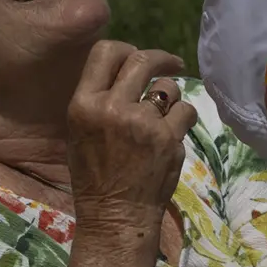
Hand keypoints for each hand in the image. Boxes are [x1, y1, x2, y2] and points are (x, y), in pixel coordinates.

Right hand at [65, 41, 192, 239]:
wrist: (115, 217)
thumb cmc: (95, 176)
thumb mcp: (80, 131)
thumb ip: (100, 98)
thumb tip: (128, 68)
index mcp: (84, 105)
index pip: (106, 51)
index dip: (126, 49)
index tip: (138, 56)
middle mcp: (112, 109)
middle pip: (142, 60)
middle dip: (160, 58)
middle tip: (171, 63)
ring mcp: (143, 124)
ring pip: (168, 88)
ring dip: (169, 97)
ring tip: (162, 117)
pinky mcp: (169, 140)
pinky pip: (185, 111)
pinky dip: (183, 118)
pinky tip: (173, 132)